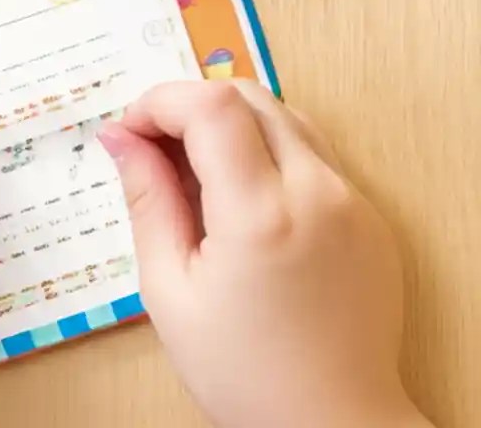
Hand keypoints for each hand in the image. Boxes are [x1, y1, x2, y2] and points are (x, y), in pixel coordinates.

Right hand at [99, 80, 430, 427]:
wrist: (331, 423)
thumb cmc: (241, 371)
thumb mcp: (169, 289)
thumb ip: (147, 200)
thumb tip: (119, 137)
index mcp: (262, 215)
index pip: (211, 106)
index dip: (159, 102)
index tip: (128, 131)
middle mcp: (318, 193)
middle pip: (249, 96)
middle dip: (189, 106)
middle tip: (151, 150)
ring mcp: (354, 202)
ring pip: (284, 117)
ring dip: (230, 125)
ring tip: (192, 177)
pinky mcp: (370, 216)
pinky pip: (313, 155)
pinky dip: (266, 153)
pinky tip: (237, 201)